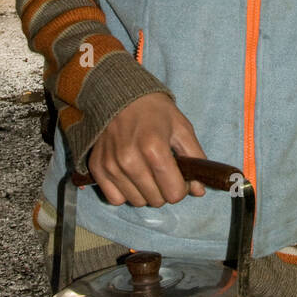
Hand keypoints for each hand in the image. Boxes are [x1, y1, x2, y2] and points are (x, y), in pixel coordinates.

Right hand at [87, 93, 206, 206]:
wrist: (121, 95)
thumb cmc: (155, 111)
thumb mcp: (182, 128)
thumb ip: (194, 159)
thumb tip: (199, 190)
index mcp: (154, 148)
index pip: (174, 193)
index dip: (182, 188)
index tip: (179, 176)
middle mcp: (129, 160)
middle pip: (156, 200)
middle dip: (165, 190)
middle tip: (163, 172)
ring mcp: (111, 165)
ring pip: (137, 202)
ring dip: (145, 192)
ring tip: (147, 171)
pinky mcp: (97, 168)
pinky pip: (115, 199)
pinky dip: (125, 192)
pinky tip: (130, 176)